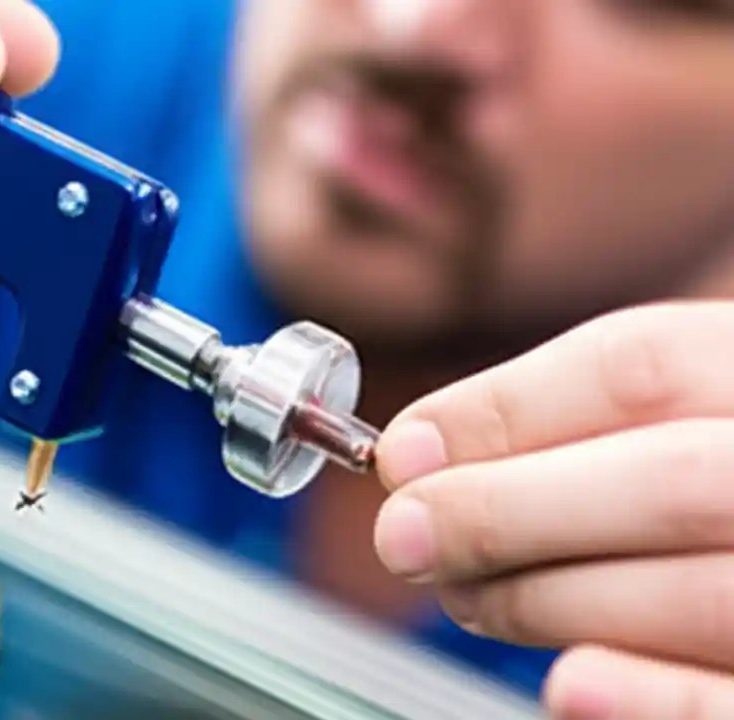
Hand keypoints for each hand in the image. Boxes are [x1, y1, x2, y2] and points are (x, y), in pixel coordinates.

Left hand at [372, 301, 733, 718]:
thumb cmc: (712, 474)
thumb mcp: (677, 409)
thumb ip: (571, 422)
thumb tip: (415, 456)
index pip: (642, 364)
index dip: (499, 411)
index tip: (401, 455)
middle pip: (669, 482)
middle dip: (503, 512)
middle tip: (406, 539)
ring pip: (696, 596)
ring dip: (544, 603)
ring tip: (469, 599)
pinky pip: (732, 705)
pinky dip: (646, 699)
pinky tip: (568, 687)